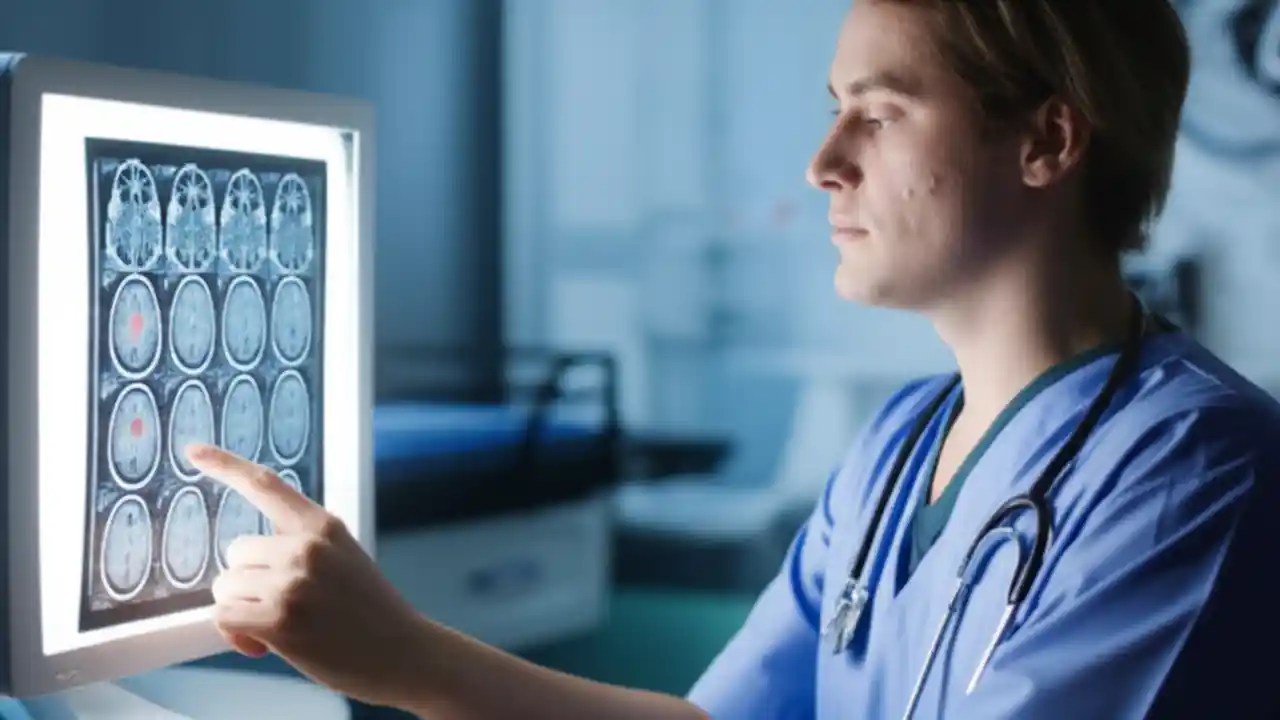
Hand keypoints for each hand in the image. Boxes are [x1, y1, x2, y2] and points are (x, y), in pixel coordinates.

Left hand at [186, 443, 428, 709]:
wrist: (403, 654)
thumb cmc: (373, 613)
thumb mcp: (345, 558)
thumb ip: (302, 545)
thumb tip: (250, 558)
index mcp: (323, 525)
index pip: (265, 484)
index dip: (225, 464)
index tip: (194, 451)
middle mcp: (307, 547)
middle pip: (235, 551)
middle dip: (247, 580)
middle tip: (282, 605)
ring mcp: (292, 582)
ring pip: (226, 585)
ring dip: (242, 609)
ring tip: (280, 626)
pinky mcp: (279, 618)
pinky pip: (224, 617)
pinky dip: (236, 634)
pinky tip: (264, 645)